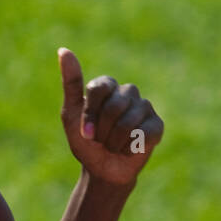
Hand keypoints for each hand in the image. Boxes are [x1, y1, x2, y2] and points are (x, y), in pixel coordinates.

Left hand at [58, 48, 163, 186]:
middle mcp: (128, 92)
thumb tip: (63, 50)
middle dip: (102, 131)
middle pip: (114, 107)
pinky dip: (130, 148)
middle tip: (101, 141)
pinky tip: (129, 149)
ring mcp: (144, 107)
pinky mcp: (157, 125)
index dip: (91, 115)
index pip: (99, 88)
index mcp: (107, 86)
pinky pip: (144, 134)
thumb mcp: (71, 115)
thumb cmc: (86, 143)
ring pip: (128, 123)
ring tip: (114, 145)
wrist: (102, 170)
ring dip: (114, 142)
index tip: (86, 132)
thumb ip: (71, 83)